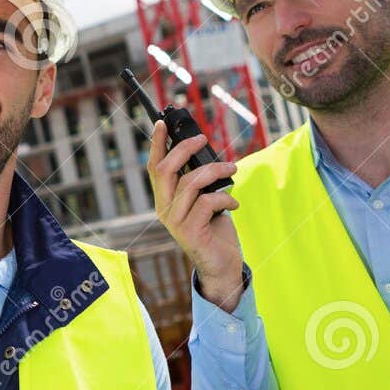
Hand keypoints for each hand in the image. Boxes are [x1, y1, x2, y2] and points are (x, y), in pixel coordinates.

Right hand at [145, 121, 242, 308]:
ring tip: (233, 170)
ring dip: (216, 171)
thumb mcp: (204, 201)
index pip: (155, 168)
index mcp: (164, 200)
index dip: (157, 145)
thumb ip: (198, 183)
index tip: (163, 123)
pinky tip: (234, 202)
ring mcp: (175, 222)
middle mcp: (164, 210)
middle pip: (165, 170)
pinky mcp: (191, 232)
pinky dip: (225, 197)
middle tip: (204, 139)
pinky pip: (207, 202)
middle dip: (185, 149)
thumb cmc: (214, 230)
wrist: (221, 266)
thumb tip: (204, 154)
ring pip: (191, 182)